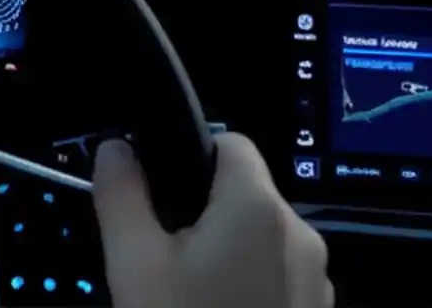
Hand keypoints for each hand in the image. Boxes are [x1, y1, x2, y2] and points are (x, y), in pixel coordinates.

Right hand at [93, 133, 332, 307]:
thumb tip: (115, 149)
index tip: (158, 190)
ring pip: (260, 236)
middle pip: (244, 192)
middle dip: (201, 210)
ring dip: (224, 247)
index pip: (230, 141)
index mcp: (257, 208)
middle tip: (159, 251)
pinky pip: (277, 273)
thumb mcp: (133, 262)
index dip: (190, 153)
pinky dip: (247, 280)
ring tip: (185, 290)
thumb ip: (120, 194)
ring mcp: (316, 277)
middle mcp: (300, 234)